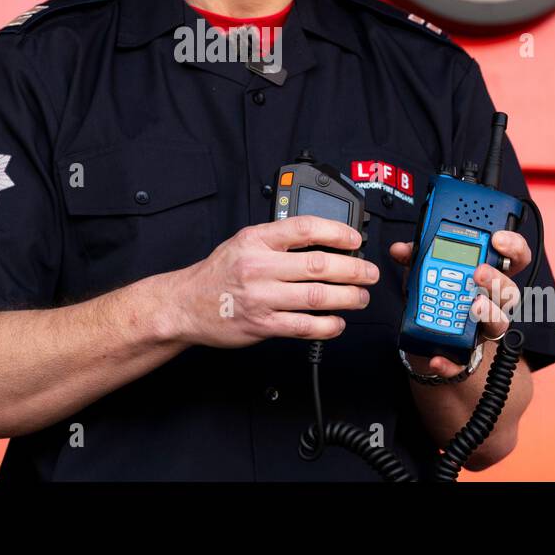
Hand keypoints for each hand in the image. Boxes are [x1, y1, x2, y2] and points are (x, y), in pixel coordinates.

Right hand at [169, 215, 379, 348]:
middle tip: (369, 273)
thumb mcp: (243, 242)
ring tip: (360, 297)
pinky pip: (304, 327)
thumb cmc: (218, 273)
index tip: (355, 239)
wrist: (185, 304)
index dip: (338, 232)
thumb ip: (278, 239)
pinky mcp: (262, 325)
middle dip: (354, 270)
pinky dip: (327, 326)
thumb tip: (323, 239)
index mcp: (256, 240)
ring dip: (347, 298)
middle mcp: (259, 267)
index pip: (305, 228)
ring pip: (317, 297)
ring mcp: (261, 298)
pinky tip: (337, 322)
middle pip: (319, 265)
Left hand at [388, 229, 531, 378]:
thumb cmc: (437, 295)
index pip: (514, 258)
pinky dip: (450, 362)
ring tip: (472, 306)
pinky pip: (463, 361)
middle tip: (479, 272)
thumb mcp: (425, 271)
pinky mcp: (467, 353)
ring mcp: (483, 328)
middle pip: (511, 291)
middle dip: (498, 280)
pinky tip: (436, 359)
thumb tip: (401, 249)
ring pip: (499, 323)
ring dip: (488, 313)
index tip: (497, 239)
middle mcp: (493, 302)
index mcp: (488, 275)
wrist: (426, 335)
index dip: (513, 246)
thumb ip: (416, 257)